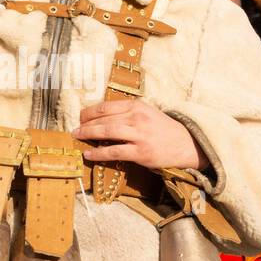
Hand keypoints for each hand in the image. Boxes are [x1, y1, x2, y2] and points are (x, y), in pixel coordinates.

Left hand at [72, 99, 203, 169]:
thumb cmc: (162, 129)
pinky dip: (99, 153)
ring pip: (107, 132)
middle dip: (86, 124)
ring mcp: (139, 135)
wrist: (185, 144)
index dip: (90, 112)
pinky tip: (89, 154)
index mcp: (137, 106)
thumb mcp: (147, 113)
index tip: (81, 117)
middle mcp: (137, 118)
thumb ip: (128, 113)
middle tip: (75, 129)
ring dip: (88, 135)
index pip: (107, 106)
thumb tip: (102, 117)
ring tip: (78, 137)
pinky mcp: (140, 152)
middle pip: (104, 119)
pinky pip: (114, 152)